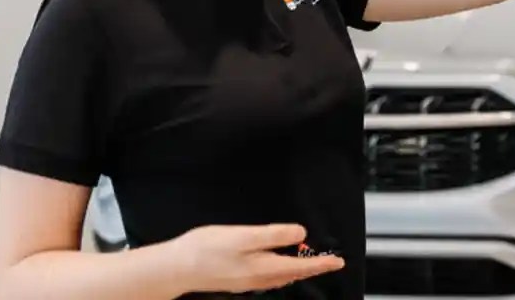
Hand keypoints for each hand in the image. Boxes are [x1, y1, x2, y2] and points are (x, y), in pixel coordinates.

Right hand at [172, 223, 344, 294]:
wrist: (175, 268)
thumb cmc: (207, 249)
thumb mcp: (244, 235)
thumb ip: (274, 234)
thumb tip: (301, 234)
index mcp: (264, 267)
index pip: (301, 266)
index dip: (322, 264)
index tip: (339, 262)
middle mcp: (259, 278)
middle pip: (293, 274)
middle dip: (312, 268)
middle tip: (330, 262)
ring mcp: (247, 281)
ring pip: (281, 277)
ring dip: (298, 270)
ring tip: (311, 263)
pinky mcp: (236, 280)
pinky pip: (268, 277)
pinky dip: (282, 270)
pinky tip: (279, 264)